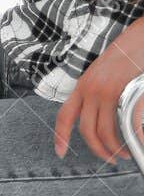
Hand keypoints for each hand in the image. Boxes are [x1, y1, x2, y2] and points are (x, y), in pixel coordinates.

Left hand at [55, 41, 143, 162]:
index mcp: (83, 86)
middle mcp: (89, 89)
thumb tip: (108, 116)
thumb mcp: (107, 75)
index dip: (60, 136)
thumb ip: (103, 96)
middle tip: (110, 159)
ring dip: (114, 147)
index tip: (59, 152)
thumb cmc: (128, 54)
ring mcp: (105, 90)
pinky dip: (133, 137)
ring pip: (105, 130)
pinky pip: (125, 122)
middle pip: (86, 129)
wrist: (140, 37)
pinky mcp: (123, 90)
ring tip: (125, 155)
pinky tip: (139, 142)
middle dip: (97, 149)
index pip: (65, 115)